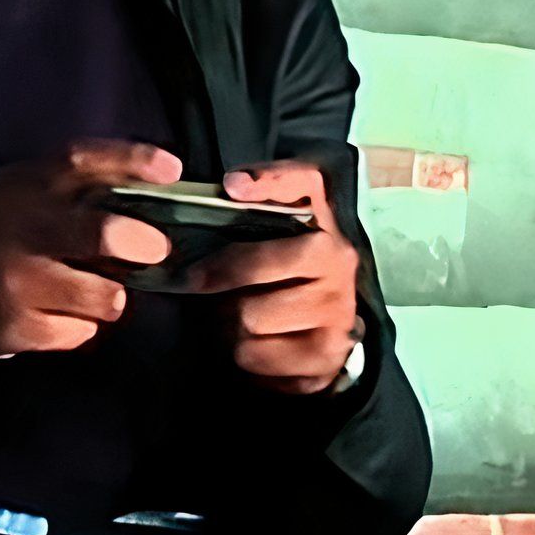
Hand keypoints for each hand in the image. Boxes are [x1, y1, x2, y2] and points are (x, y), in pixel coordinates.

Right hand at [0, 141, 180, 369]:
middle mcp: (19, 229)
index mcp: (17, 188)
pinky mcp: (15, 327)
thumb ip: (51, 190)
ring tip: (91, 294)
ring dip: (110, 297)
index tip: (171, 169)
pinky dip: (78, 329)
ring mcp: (18, 281)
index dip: (133, 161)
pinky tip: (54, 320)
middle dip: (146, 244)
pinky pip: (81, 333)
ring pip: (108, 295)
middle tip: (155, 253)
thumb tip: (132, 199)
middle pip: (105, 232)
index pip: (83, 161)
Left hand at [181, 160, 360, 394]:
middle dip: (217, 277)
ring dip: (226, 321)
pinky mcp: (325, 355)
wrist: (326, 333)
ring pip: (248, 317)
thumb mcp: (276, 233)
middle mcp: (338, 260)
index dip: (268, 179)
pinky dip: (242, 352)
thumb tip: (231, 187)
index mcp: (325, 221)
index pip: (304, 184)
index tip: (232, 185)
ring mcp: (337, 309)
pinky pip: (254, 355)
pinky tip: (252, 341)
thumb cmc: (285, 273)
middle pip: (254, 262)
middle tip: (196, 281)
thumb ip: (256, 203)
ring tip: (232, 314)